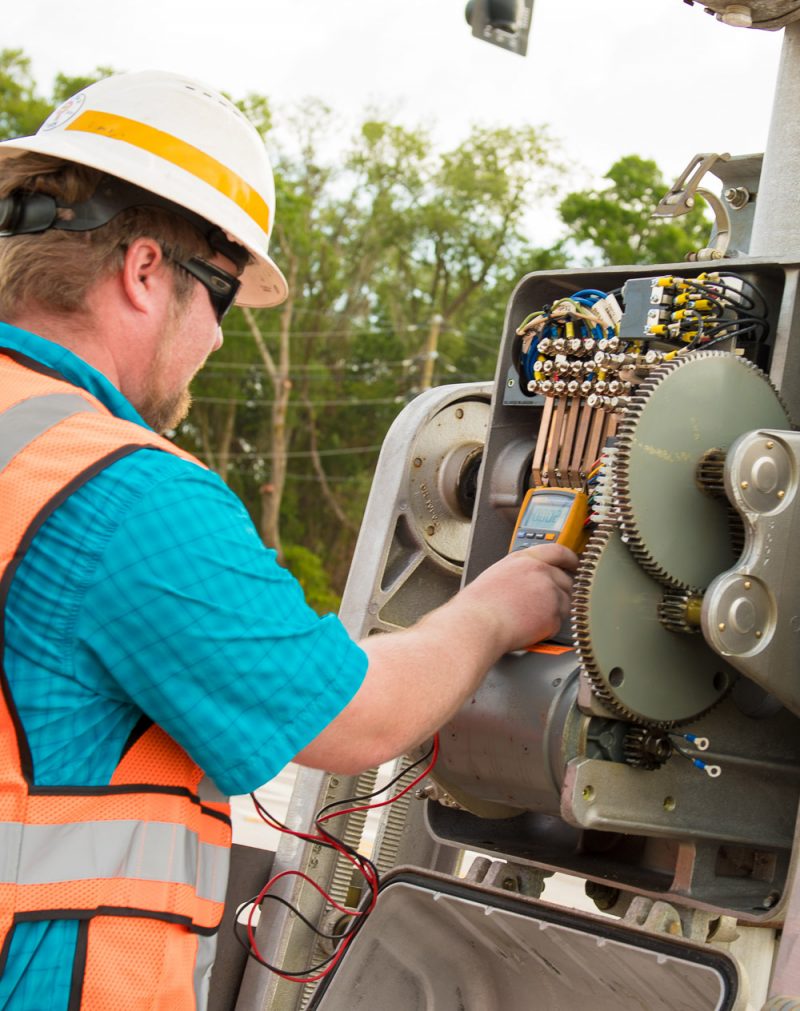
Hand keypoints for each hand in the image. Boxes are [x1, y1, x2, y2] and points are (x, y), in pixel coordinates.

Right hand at [460, 544, 577, 653]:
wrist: (478, 625)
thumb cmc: (478, 606)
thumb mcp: (497, 575)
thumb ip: (519, 572)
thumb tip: (527, 582)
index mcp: (524, 559)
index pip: (558, 551)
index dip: (569, 558)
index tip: (574, 563)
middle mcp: (540, 572)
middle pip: (565, 580)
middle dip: (559, 592)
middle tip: (544, 604)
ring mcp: (550, 593)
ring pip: (565, 603)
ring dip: (554, 612)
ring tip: (529, 618)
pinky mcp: (553, 615)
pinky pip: (558, 623)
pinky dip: (547, 628)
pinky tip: (529, 628)